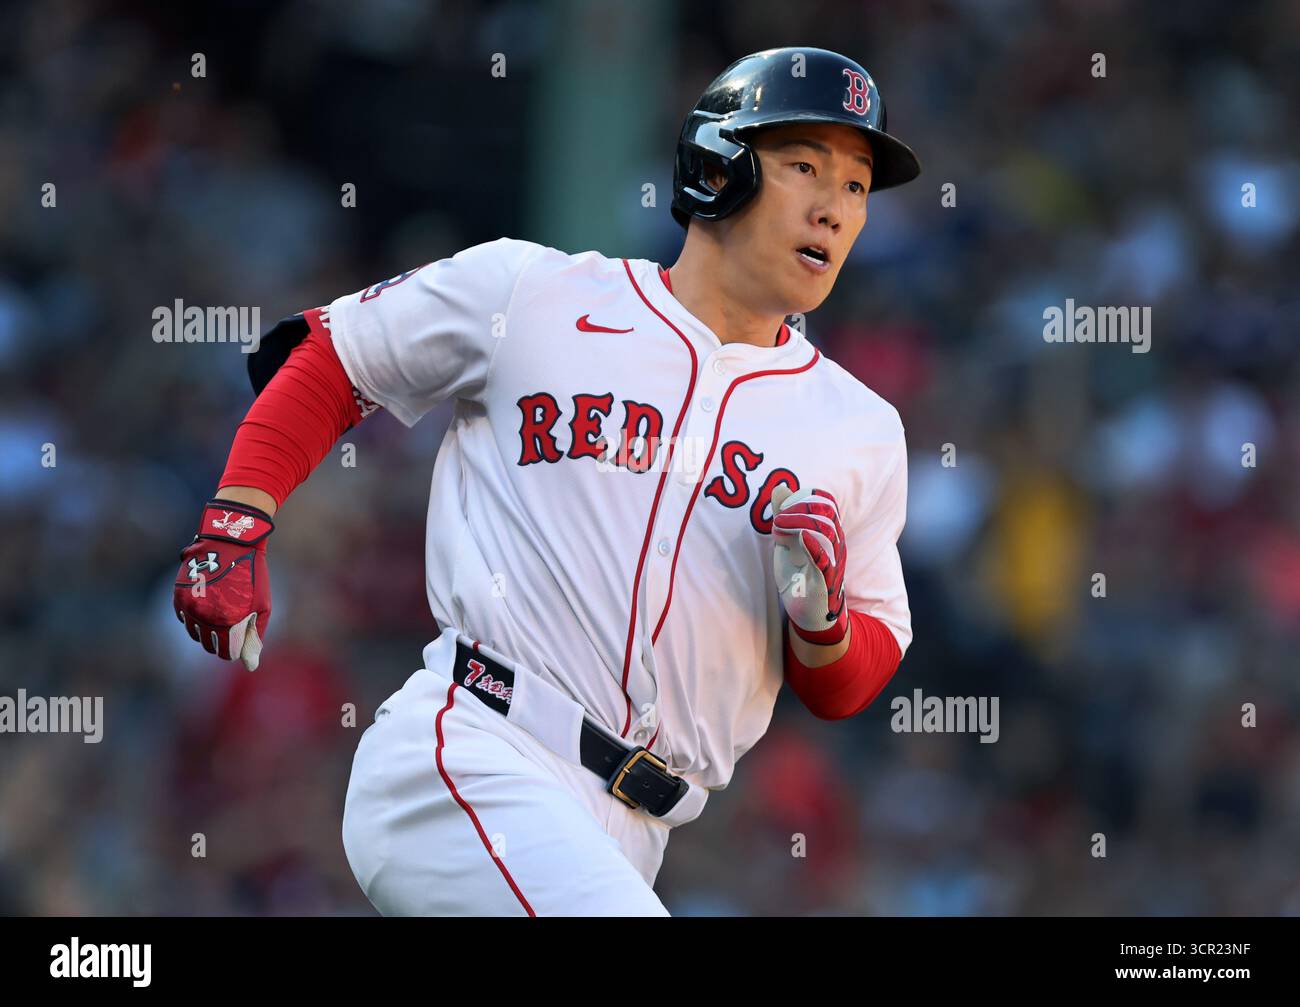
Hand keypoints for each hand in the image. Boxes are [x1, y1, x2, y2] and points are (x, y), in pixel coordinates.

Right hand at [173, 499, 274, 670]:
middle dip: (219, 642)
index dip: (234, 651)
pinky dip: (192, 618)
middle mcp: (206, 617)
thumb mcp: (262, 606)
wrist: (232, 541)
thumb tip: (250, 665)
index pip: (226, 653)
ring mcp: (190, 606)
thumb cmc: (252, 575)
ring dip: (205, 631)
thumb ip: (255, 636)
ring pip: (193, 633)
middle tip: (229, 630)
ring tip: (218, 618)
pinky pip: (182, 618)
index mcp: (229, 623)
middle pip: (208, 645)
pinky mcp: (179, 595)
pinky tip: (205, 608)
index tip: (238, 645)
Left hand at [771, 484, 847, 645]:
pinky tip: (802, 538)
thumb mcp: (787, 542)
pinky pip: (825, 559)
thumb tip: (780, 487)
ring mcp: (832, 560)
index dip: (802, 496)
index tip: (781, 508)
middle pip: (826, 511)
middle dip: (799, 507)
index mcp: (827, 532)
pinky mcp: (825, 580)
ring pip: (826, 530)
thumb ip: (784, 516)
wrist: (810, 613)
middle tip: (778, 519)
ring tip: (780, 528)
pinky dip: (813, 546)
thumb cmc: (800, 575)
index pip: (825, 501)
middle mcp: (835, 543)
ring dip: (800, 523)